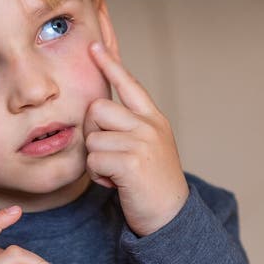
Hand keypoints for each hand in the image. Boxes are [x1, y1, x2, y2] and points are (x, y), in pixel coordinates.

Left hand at [83, 41, 188, 236]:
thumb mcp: (148, 147)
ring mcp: (141, 142)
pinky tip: (115, 183)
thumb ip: (129, 127)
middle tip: (107, 154)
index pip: (129, 84)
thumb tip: (96, 114)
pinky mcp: (131, 162)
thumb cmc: (152, 184)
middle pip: (97, 109)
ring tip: (114, 173)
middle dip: (92, 132)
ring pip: (92, 138)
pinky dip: (98, 176)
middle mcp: (148, 125)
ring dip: (95, 160)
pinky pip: (93, 160)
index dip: (109, 65)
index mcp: (153, 119)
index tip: (94, 47)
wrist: (171, 217)